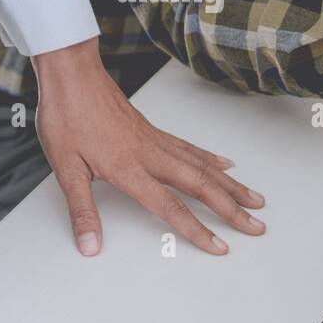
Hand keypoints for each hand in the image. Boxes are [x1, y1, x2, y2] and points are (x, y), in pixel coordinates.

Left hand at [32, 38, 265, 256]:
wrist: (73, 76)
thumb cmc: (67, 117)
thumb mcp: (65, 170)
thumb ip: (82, 211)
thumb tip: (89, 245)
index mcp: (130, 168)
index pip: (170, 207)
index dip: (197, 230)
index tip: (219, 245)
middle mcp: (150, 155)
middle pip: (201, 185)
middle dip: (232, 208)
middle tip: (256, 225)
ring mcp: (155, 141)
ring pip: (203, 166)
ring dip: (231, 185)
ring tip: (254, 199)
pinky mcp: (153, 130)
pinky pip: (191, 148)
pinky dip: (212, 158)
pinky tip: (226, 164)